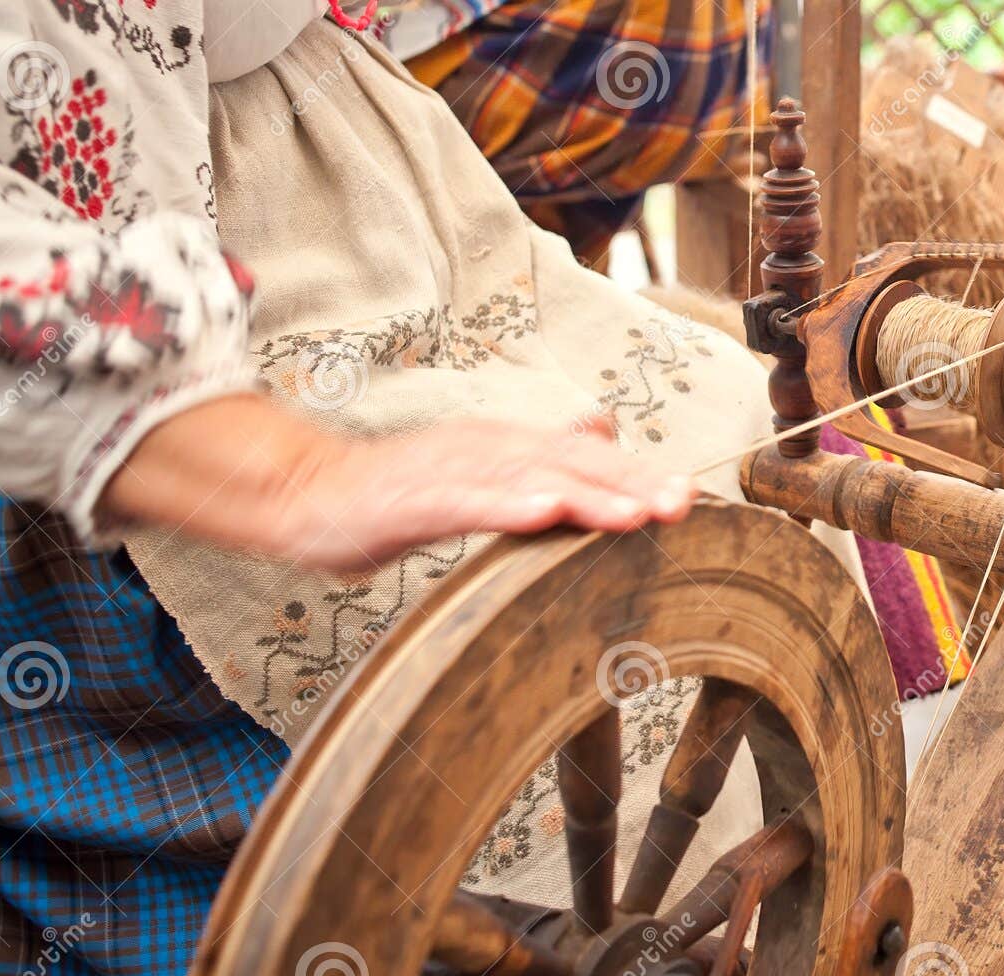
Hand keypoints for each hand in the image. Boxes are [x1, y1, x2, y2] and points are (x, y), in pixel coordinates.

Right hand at [101, 395, 695, 571]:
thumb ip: (540, 461)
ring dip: (587, 494)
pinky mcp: (413, 500)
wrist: (311, 494)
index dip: (638, 476)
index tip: (691, 499)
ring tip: (637, 513)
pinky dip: (508, 506)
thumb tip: (601, 434)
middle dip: (631, 483)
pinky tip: (545, 512)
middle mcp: (489, 449)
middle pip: (571, 463)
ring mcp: (451, 472)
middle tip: (685, 505)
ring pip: (529, 480)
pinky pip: (467, 502)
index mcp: (509, 447)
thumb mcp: (481, 474)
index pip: (586, 459)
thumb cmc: (400, 494)